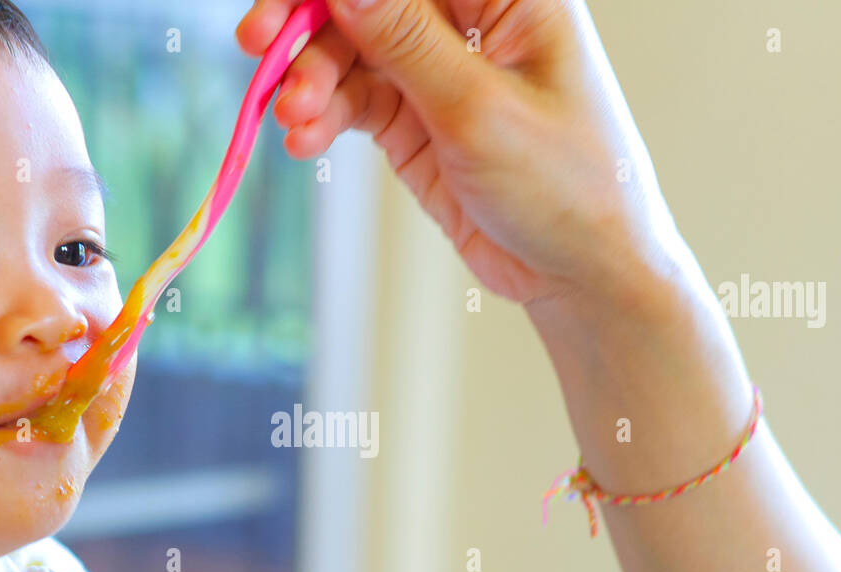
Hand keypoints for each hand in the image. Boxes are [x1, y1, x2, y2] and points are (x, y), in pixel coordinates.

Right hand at [237, 0, 681, 317]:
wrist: (582, 275)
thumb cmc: (566, 185)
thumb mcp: (479, 109)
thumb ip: (405, 38)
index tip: (287, 8)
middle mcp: (469, 20)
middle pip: (365, 0)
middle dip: (309, 22)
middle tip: (258, 48)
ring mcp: (439, 71)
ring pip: (350, 50)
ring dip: (313, 81)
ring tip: (297, 122)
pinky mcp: (417, 122)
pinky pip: (354, 101)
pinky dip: (325, 117)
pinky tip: (305, 140)